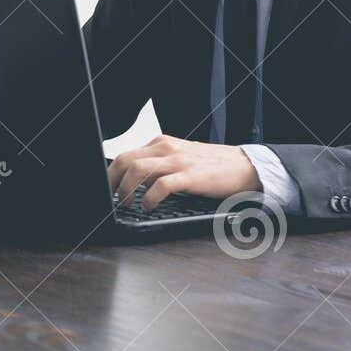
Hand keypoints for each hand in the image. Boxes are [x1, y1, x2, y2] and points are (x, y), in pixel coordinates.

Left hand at [108, 135, 260, 208]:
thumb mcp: (179, 160)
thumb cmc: (212, 166)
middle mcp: (166, 148)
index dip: (110, 173)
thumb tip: (133, 182)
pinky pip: (161, 185)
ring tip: (125, 204)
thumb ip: (157, 166)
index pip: (126, 155)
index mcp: (162, 143)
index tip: (105, 189)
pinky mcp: (190, 176)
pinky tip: (148, 207)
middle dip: (111, 181)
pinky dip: (149, 198)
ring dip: (126, 190)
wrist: (245, 167)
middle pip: (125, 160)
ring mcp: (178, 161)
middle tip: (109, 198)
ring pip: (138, 170)